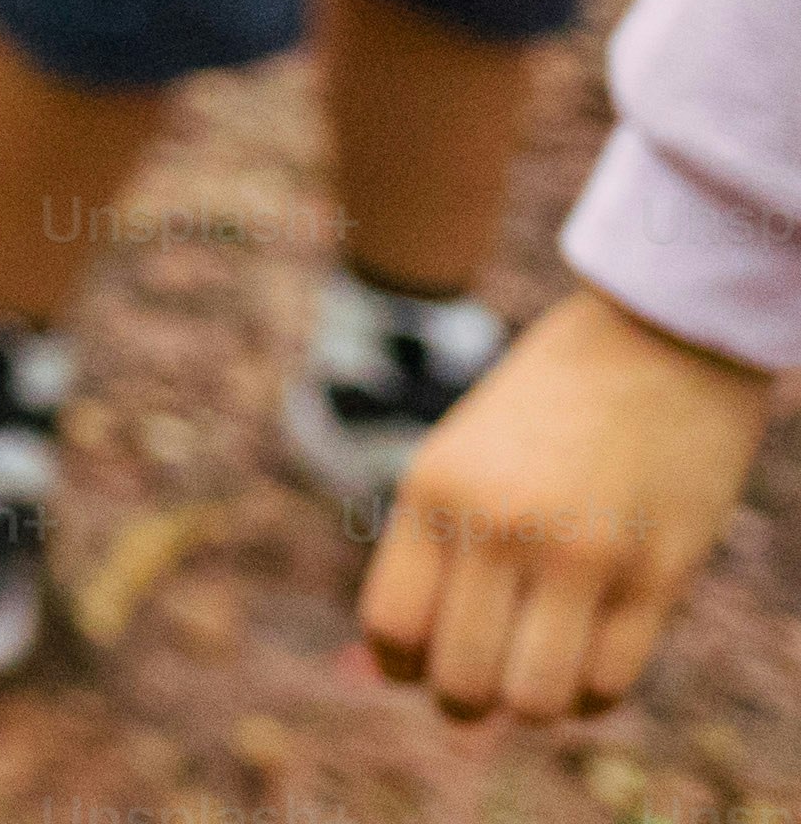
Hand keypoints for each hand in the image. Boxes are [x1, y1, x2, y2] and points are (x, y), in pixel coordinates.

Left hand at [358, 286, 774, 720]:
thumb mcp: (462, 458)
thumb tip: (400, 661)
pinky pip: (608, 683)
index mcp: (434, 491)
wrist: (652, 344)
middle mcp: (499, 526)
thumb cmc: (544, 408)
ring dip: (531, 705)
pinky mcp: (658, 575)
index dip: (400, 668)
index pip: (391, 628)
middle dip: (465, 702)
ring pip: (534, 700)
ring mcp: (582, 554)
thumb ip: (437, 546)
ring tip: (537, 676)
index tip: (419, 666)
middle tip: (482, 687)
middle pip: (460, 681)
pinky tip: (586, 666)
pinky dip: (589, 695)